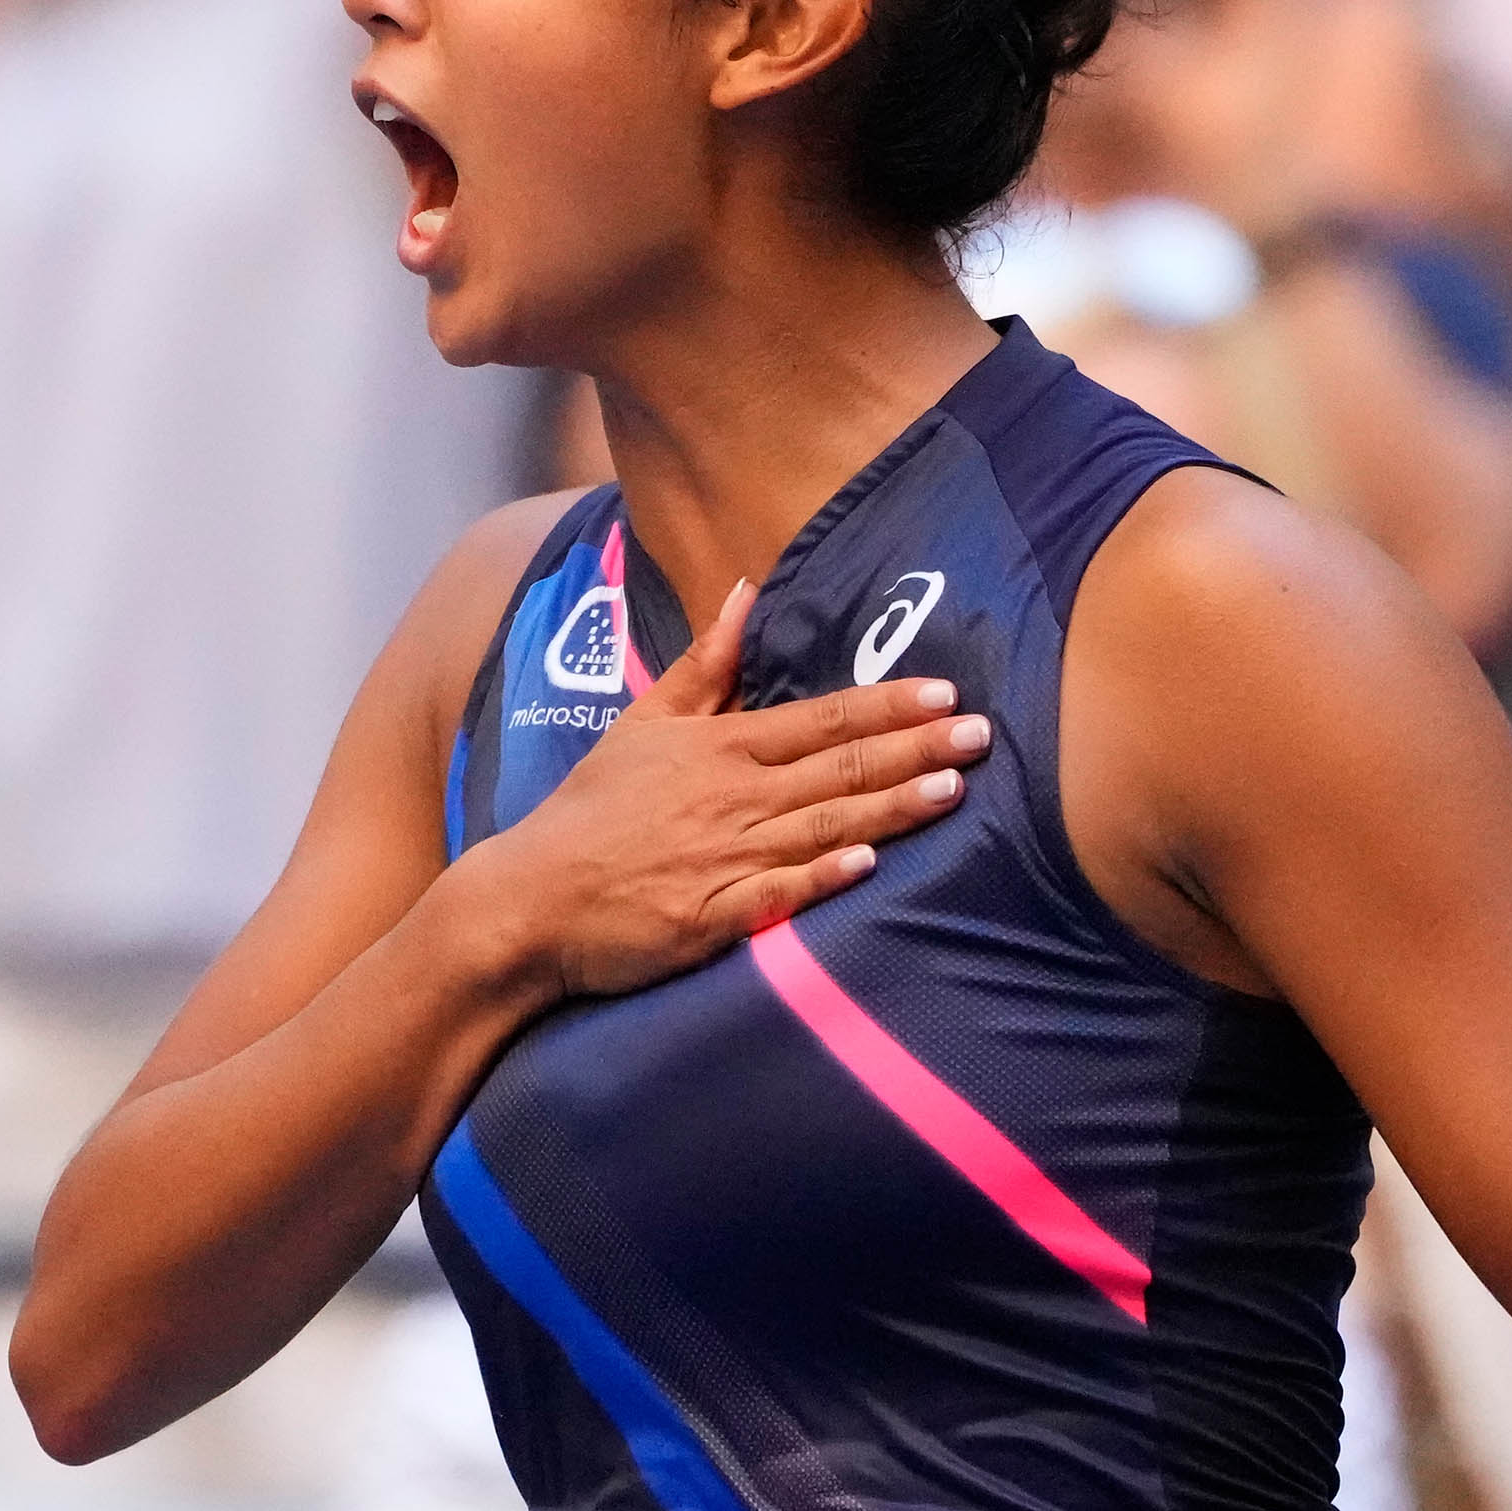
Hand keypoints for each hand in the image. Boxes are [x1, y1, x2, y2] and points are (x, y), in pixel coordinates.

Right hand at [460, 579, 993, 1001]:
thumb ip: (706, 664)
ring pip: (821, 827)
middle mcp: (731, 798)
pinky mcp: (707, 918)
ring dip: (890, 808)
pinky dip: (817, 879)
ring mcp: (722, 860)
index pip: (820, 720)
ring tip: (953, 790)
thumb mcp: (643, 723)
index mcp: (721, 749)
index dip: (886, 705)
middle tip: (982, 734)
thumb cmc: (593, 812)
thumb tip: (746, 592)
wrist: (529, 900)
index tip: (945, 692)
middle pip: (838, 770)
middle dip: (915, 750)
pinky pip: (773, 896)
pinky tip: (866, 867)